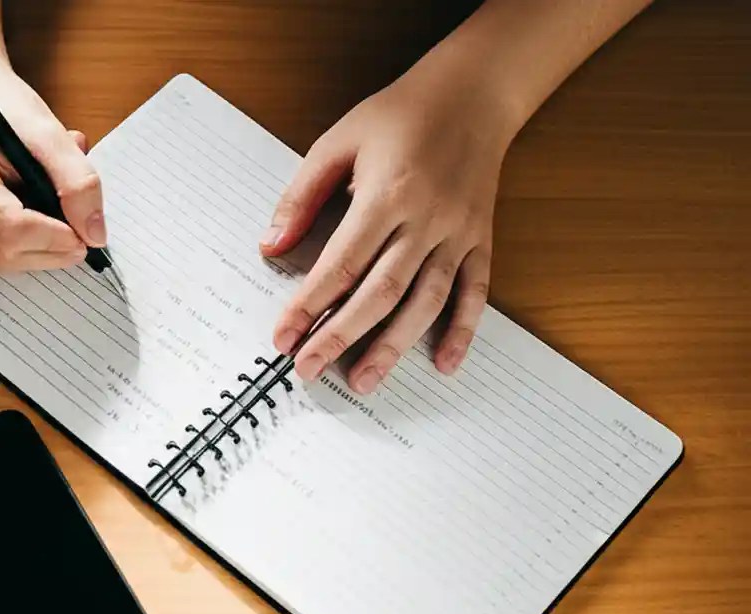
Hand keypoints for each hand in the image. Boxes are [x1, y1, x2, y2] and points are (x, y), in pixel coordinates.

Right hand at [0, 71, 104, 270]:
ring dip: (37, 249)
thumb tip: (95, 234)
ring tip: (59, 212)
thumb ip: (76, 180)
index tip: (87, 237)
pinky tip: (37, 217)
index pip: (7, 229)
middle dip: (49, 249)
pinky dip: (22, 245)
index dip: (53, 239)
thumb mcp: (46, 130)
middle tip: (82, 231)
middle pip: (1, 252)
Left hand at [262, 76, 512, 391]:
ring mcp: (458, 233)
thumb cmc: (399, 115)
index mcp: (387, 193)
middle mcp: (426, 219)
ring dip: (394, 346)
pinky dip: (462, 331)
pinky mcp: (480, 240)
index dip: (309, 305)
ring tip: (364, 381)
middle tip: (310, 370)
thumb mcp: (337, 142)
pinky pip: (475, 292)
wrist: (473, 94)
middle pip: (381, 292)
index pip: (341, 264)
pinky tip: (443, 363)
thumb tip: (271, 247)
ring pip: (426, 301)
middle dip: (342, 336)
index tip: (284, 336)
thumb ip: (302, 196)